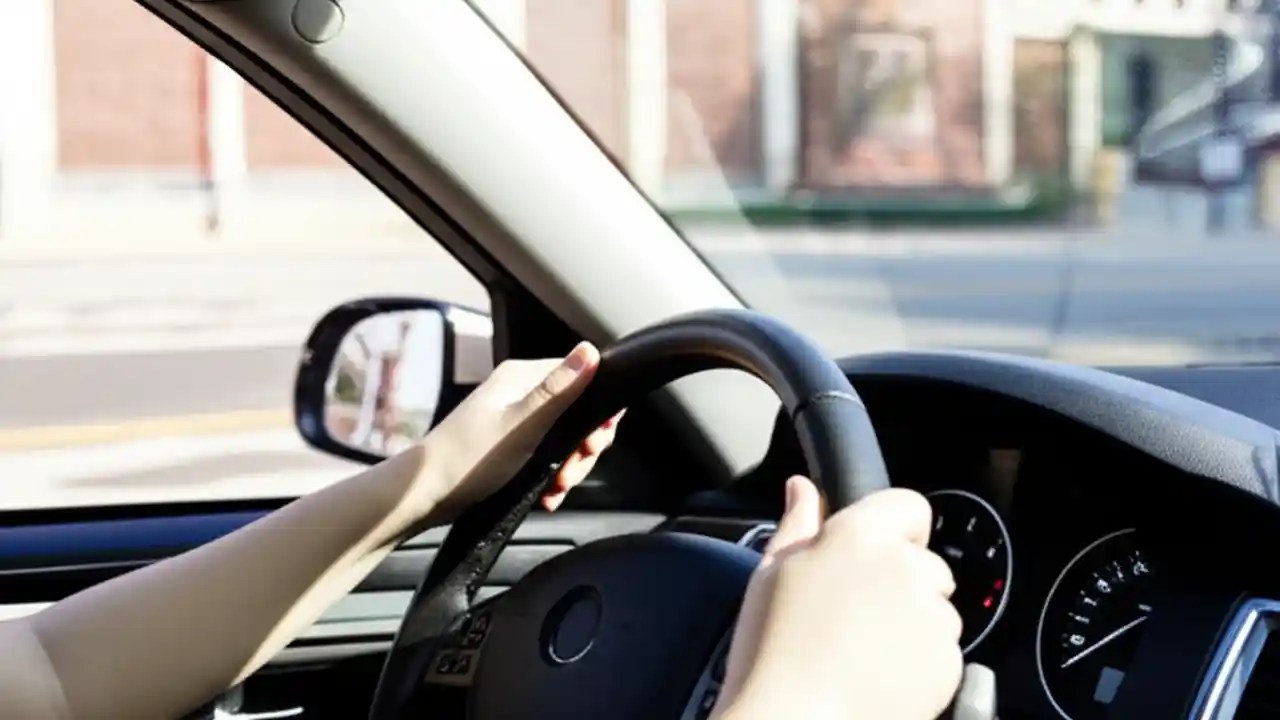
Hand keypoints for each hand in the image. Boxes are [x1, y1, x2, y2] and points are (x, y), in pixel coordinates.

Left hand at [414, 342, 621, 521]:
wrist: (424, 495)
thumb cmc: (467, 459)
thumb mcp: (522, 425)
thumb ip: (558, 390)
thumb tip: (589, 350)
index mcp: (522, 378)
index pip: (581, 378)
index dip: (596, 412)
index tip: (593, 442)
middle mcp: (520, 393)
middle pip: (577, 412)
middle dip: (583, 448)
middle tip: (571, 472)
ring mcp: (514, 419)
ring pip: (565, 438)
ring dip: (569, 466)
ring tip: (557, 487)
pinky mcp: (510, 444)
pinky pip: (547, 455)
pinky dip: (552, 475)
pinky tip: (547, 493)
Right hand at [714, 478, 962, 719]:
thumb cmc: (771, 651)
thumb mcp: (770, 576)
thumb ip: (797, 524)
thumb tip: (803, 488)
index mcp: (859, 536)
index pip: (908, 505)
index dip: (893, 530)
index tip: (869, 558)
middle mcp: (905, 567)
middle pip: (924, 562)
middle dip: (900, 583)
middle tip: (854, 615)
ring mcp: (932, 615)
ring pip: (936, 608)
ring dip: (911, 623)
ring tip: (862, 653)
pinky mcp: (949, 661)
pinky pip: (943, 650)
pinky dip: (920, 662)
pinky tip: (878, 677)